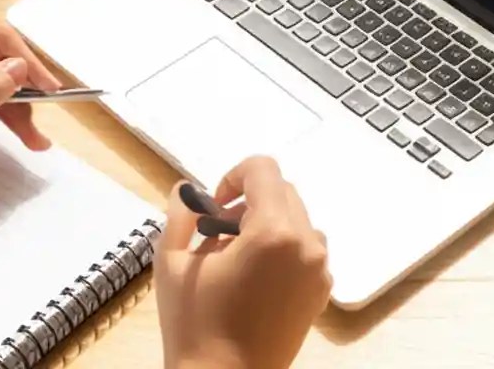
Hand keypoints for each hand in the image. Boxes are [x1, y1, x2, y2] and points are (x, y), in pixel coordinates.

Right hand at [155, 157, 331, 368]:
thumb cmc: (195, 325)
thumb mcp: (172, 263)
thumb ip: (181, 215)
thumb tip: (187, 189)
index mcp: (272, 232)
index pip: (263, 169)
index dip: (233, 176)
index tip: (213, 207)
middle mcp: (306, 244)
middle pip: (282, 191)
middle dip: (248, 201)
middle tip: (217, 232)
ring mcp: (319, 269)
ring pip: (297, 220)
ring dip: (266, 223)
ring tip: (234, 256)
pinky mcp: (321, 291)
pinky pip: (306, 249)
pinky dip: (282, 248)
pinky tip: (254, 278)